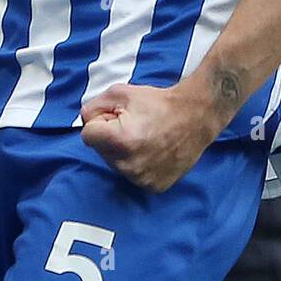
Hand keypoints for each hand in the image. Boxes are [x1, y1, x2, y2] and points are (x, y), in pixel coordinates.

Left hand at [80, 82, 216, 191]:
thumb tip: (85, 120)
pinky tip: (152, 150)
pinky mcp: (153, 187)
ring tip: (145, 137)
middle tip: (134, 125)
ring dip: (123, 152)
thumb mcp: (120, 93)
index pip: (87, 135)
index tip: (116, 117)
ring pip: (116, 164)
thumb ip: (94, 106)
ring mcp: (142, 179)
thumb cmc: (159, 103)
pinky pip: (132, 175)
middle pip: (101, 151)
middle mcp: (129, 165)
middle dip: (111, 137)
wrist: (195, 116)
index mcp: (119, 140)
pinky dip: (138, 163)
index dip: (100, 121)